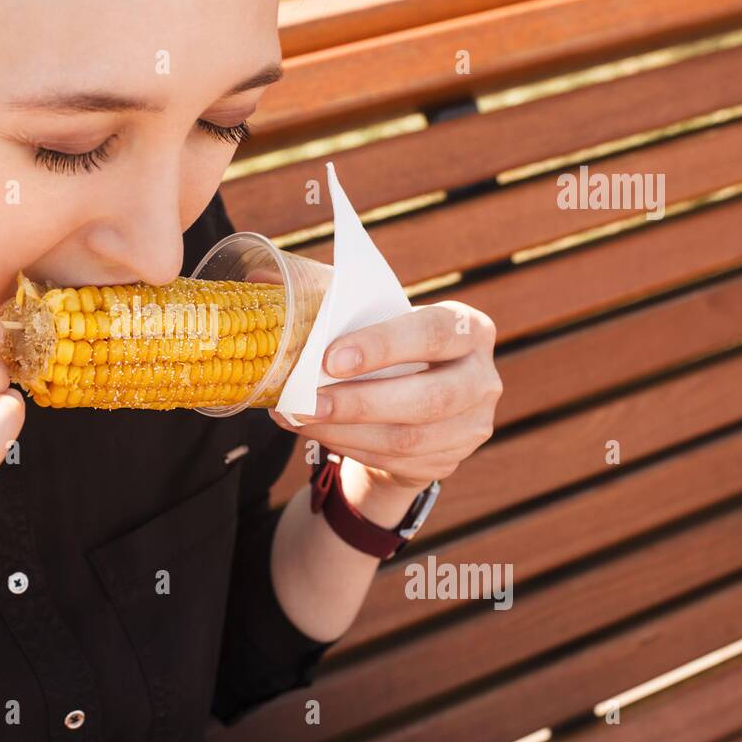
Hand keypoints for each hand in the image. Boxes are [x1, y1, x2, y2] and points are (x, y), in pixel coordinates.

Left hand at [270, 301, 501, 515]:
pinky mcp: (450, 459)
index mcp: (468, 327)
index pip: (432, 332)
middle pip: (427, 397)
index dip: (382, 346)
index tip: (329, 358)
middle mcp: (482, 378)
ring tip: (297, 418)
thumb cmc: (385, 346)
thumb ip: (325, 296)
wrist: (411, 400)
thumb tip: (259, 279)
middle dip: (358, 403)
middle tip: (303, 402)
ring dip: (344, 431)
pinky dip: (348, 448)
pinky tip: (315, 434)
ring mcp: (472, 425)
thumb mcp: (367, 317)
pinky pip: (395, 461)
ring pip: (408, 438)